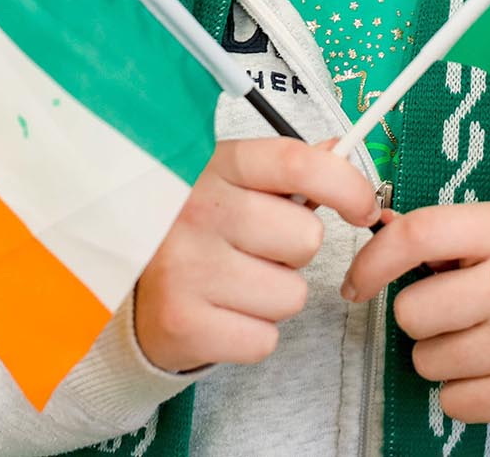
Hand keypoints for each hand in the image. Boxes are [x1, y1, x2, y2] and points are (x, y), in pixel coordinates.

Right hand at [134, 137, 377, 373]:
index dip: (347, 186)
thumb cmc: (195, 226)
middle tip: (257, 248)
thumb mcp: (233, 181)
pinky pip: (265, 340)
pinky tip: (222, 311)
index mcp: (216, 166)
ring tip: (236, 281)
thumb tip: (340, 150)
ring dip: (275, 295)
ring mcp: (186, 268)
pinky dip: (253, 333)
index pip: (299, 164)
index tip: (362, 207)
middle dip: (295, 250)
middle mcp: (196, 210)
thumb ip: (288, 168)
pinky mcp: (183, 323)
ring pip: (292, 295)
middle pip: (306, 238)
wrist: (127, 281)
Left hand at [340, 202, 489, 426]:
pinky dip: (463, 389)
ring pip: (425, 360)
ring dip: (441, 352)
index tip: (357, 282)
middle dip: (420, 314)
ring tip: (481, 336)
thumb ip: (441, 229)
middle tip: (457, 308)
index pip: (418, 235)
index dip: (373, 260)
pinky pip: (451, 400)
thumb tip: (379, 221)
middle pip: (411, 311)